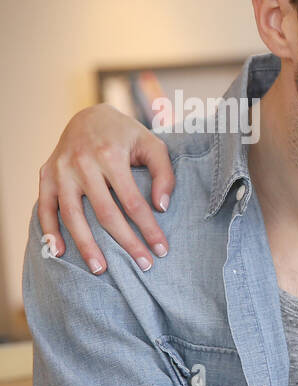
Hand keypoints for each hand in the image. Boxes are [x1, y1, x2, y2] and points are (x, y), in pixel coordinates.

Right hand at [37, 104, 175, 273]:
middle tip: (142, 265)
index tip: (161, 250)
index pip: (133, 202)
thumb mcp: (153, 145)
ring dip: (86, 245)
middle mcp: (82, 163)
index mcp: (110, 155)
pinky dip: (50, 230)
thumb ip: (164, 175)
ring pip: (72, 215)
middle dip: (125, 242)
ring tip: (101, 269)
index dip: (148, 228)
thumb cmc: (126, 135)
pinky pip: (46, 207)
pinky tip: (59, 252)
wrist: (88, 115)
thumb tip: (161, 207)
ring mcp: (60, 170)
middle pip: (104, 213)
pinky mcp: (46, 175)